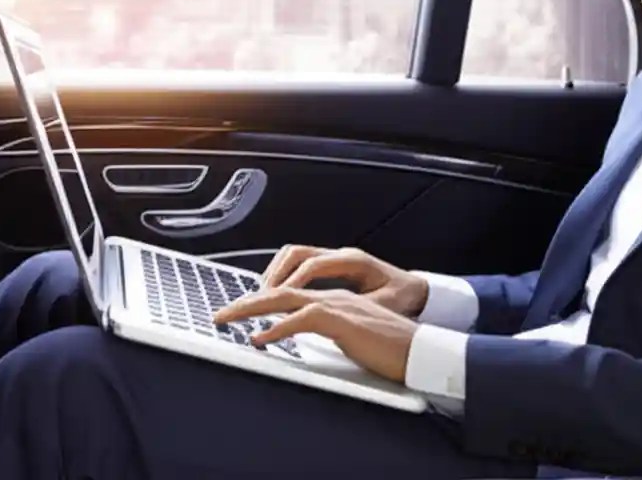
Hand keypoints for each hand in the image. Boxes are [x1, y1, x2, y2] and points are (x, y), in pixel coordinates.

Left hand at [212, 287, 416, 382]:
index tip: (238, 312)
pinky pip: (303, 319)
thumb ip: (328, 333)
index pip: (288, 294)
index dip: (260, 301)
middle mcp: (332, 297)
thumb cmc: (391, 348)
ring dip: (251, 308)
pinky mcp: (342, 320)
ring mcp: (337, 306)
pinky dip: (278, 328)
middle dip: (245, 302)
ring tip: (228, 319)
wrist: (420, 349)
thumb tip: (305, 339)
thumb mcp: (351, 338)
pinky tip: (261, 338)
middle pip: (279, 291)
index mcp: (333, 300)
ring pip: (285, 298)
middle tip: (220, 314)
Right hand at [260, 245, 429, 317]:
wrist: (419, 292)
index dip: (292, 282)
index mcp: (354, 262)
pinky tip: (274, 295)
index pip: (313, 265)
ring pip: (294, 256)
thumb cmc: (405, 297)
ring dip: (274, 275)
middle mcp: (342, 256)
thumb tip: (341, 317)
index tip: (275, 301)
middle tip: (255, 301)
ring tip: (260, 298)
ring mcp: (336, 259)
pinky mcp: (332, 267)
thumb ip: (363, 310)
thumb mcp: (387, 305)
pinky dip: (283, 276)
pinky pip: (299, 264)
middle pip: (296, 254)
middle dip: (273, 276)